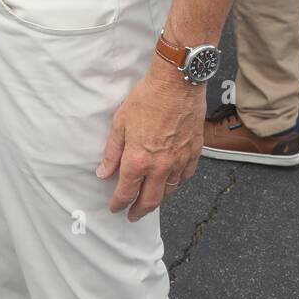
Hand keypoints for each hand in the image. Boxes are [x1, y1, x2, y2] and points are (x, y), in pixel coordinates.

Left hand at [97, 58, 206, 220]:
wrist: (177, 83)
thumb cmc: (147, 97)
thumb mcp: (120, 122)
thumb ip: (112, 151)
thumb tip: (104, 172)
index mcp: (138, 160)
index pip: (126, 192)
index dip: (118, 203)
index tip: (115, 207)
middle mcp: (160, 166)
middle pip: (150, 200)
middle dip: (139, 211)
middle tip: (133, 216)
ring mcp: (179, 161)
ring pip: (169, 191)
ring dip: (158, 199)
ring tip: (151, 201)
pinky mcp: (194, 152)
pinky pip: (186, 176)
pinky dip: (177, 183)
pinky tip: (173, 181)